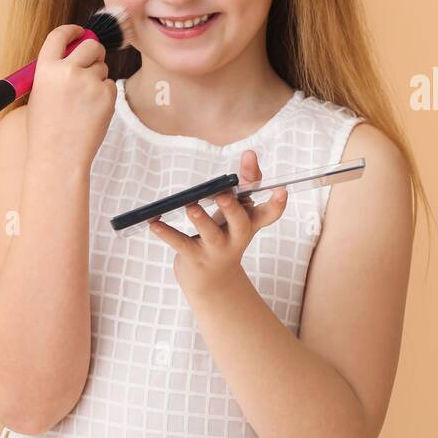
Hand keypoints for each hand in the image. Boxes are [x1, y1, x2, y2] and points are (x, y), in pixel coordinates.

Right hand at [24, 24, 115, 169]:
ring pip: (103, 68)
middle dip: (95, 51)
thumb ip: (54, 71)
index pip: (60, 35)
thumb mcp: (40, 93)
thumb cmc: (47, 128)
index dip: (72, 30)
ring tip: (83, 102)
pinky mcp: (106, 95)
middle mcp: (67, 71)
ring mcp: (88, 82)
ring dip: (98, 78)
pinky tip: (92, 111)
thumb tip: (74, 53)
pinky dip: (105, 95)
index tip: (80, 31)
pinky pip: (111, 85)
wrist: (58, 155)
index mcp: (45, 68)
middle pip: (91, 45)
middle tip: (92, 63)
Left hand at [148, 149, 288, 298]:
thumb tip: (251, 155)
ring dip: (202, 220)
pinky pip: (180, 244)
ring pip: (210, 235)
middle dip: (233, 209)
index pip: (269, 214)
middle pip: (241, 224)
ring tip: (191, 206)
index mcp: (250, 224)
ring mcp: (216, 250)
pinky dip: (167, 233)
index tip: (282, 191)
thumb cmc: (225, 236)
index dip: (277, 203)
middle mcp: (237, 238)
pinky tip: (154, 223)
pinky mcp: (194, 258)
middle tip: (224, 195)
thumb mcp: (237, 212)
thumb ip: (245, 183)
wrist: (212, 282)